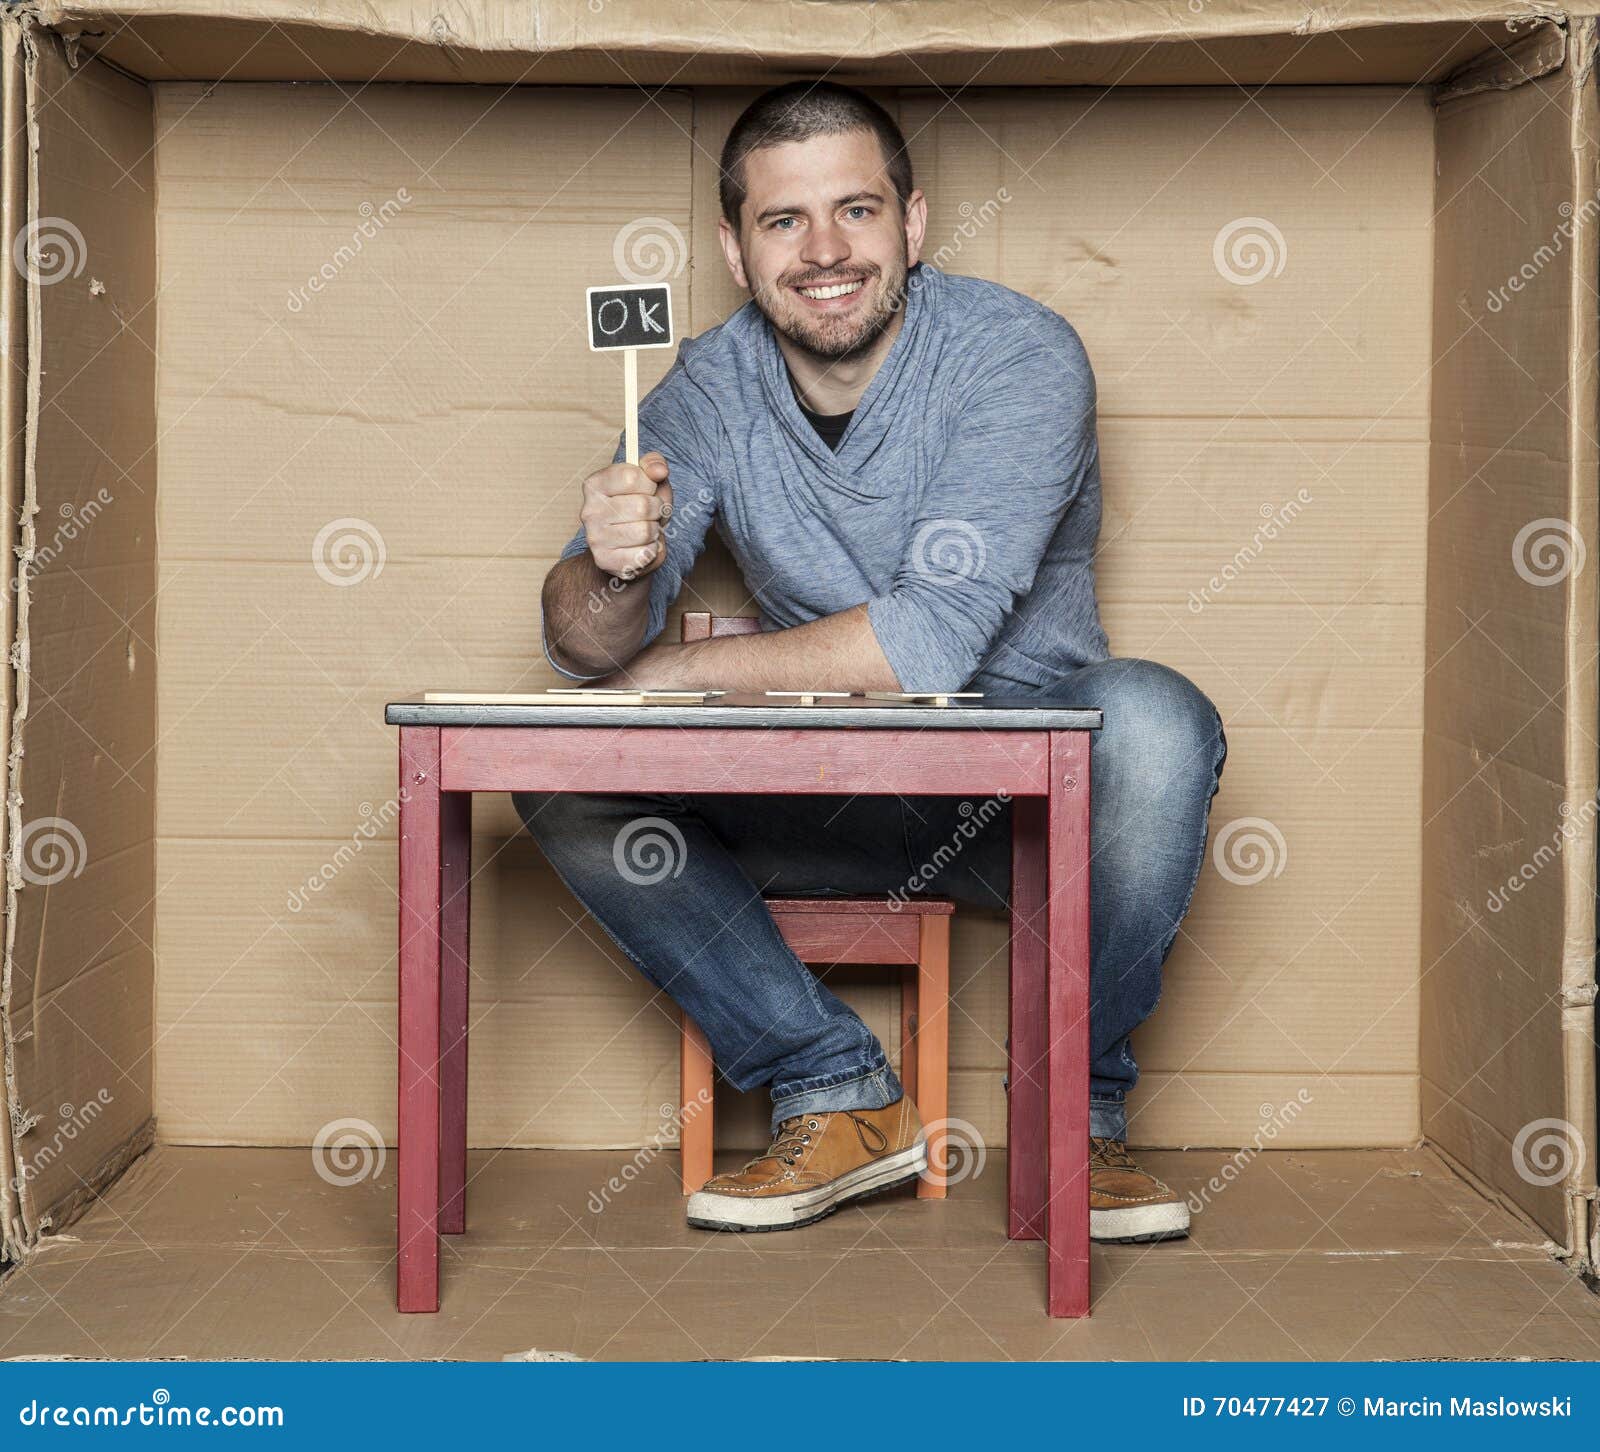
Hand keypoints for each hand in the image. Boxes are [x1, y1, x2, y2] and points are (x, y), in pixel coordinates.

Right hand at [580, 450, 674, 579]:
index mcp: (595, 484)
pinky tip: (641, 547)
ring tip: (646, 531)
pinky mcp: (604, 560)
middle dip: (657, 510)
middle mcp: (589, 510)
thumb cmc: (639, 511)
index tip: (647, 489)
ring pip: (646, 531)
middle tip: (650, 514)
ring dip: (655, 531)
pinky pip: (644, 554)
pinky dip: (651, 551)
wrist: (626, 548)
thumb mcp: (649, 482)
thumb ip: (654, 465)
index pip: (633, 477)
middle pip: (643, 506)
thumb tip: (659, 470)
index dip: (650, 484)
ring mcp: (595, 537)